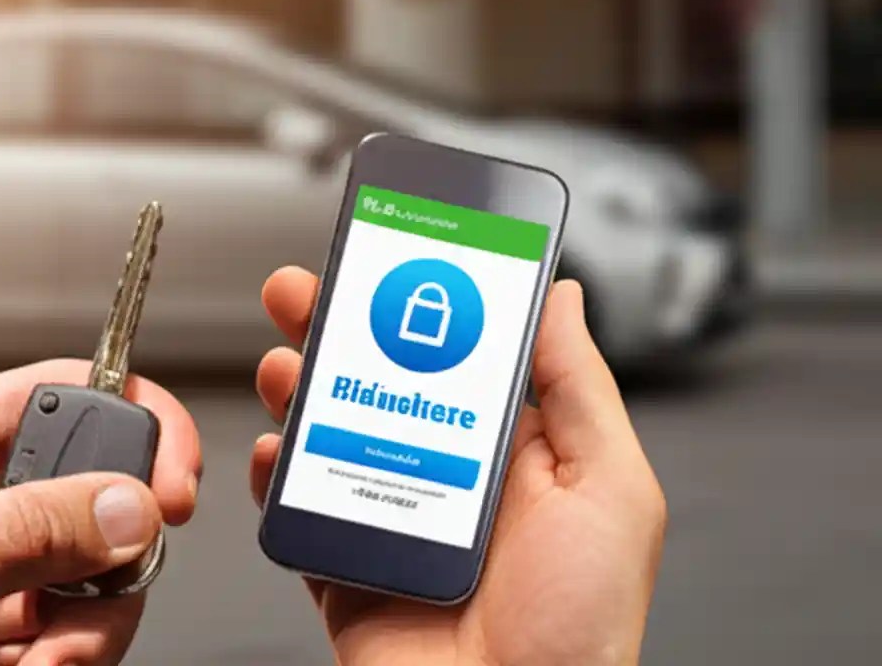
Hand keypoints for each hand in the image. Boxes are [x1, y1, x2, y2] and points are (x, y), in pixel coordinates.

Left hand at [0, 360, 201, 665]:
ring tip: (42, 661)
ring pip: (92, 587)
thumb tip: (125, 504)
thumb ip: (14, 536)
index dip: (134, 424)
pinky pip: (60, 649)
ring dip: (90, 630)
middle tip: (100, 590)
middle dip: (117, 555)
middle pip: (100, 506)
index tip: (171, 484)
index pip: (68, 398)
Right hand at [251, 267, 665, 665]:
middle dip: (335, 328)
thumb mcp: (610, 491)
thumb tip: (561, 298)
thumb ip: (578, 391)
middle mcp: (446, 478)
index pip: (456, 355)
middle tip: (302, 289)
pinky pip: (296, 507)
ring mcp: (391, 519)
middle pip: (378, 383)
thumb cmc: (582, 632)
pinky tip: (273, 450)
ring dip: (297, 388)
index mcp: (512, 453)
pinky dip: (273, 474)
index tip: (387, 253)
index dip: (417, 299)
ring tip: (284, 364)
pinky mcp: (343, 564)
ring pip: (328, 434)